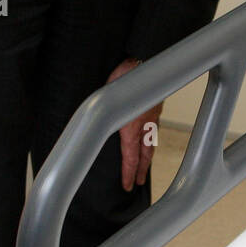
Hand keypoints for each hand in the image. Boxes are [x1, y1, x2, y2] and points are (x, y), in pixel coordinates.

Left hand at [107, 57, 161, 191]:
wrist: (144, 60)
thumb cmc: (124, 77)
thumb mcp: (104, 101)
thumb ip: (101, 118)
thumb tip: (89, 128)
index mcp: (131, 127)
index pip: (131, 158)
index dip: (129, 174)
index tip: (128, 186)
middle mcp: (145, 124)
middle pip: (145, 154)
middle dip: (142, 170)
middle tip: (139, 182)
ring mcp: (152, 115)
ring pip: (152, 140)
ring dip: (148, 154)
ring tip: (145, 162)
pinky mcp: (156, 106)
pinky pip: (155, 127)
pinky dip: (152, 136)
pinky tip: (149, 134)